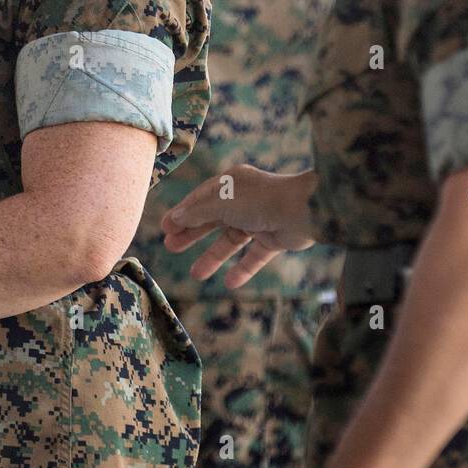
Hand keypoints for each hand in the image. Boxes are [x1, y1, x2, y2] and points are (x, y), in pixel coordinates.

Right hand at [161, 165, 316, 286]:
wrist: (302, 211)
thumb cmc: (260, 200)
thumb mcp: (221, 203)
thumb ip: (197, 212)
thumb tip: (176, 218)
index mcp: (232, 183)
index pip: (201, 198)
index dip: (183, 212)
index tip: (165, 228)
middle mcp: (245, 200)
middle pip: (213, 219)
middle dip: (192, 233)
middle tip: (170, 246)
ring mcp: (259, 219)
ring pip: (231, 240)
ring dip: (213, 256)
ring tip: (196, 274)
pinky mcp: (273, 238)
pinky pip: (254, 256)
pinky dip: (242, 269)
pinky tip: (230, 283)